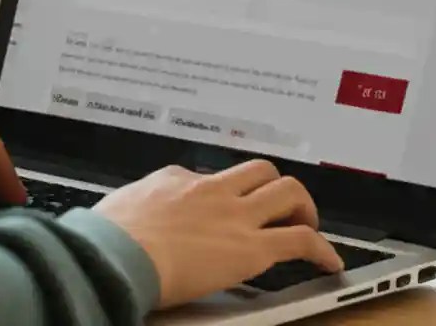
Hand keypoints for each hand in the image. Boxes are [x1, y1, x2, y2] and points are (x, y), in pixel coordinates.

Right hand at [93, 160, 342, 307]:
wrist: (116, 254)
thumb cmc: (106, 238)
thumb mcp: (118, 206)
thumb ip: (137, 206)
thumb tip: (131, 215)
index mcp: (177, 179)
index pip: (211, 179)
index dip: (224, 197)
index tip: (223, 214)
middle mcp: (212, 190)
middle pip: (260, 171)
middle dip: (275, 188)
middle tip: (280, 211)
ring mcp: (235, 216)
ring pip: (288, 192)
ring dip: (303, 209)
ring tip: (307, 228)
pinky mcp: (252, 248)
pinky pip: (301, 241)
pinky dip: (321, 250)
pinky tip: (329, 263)